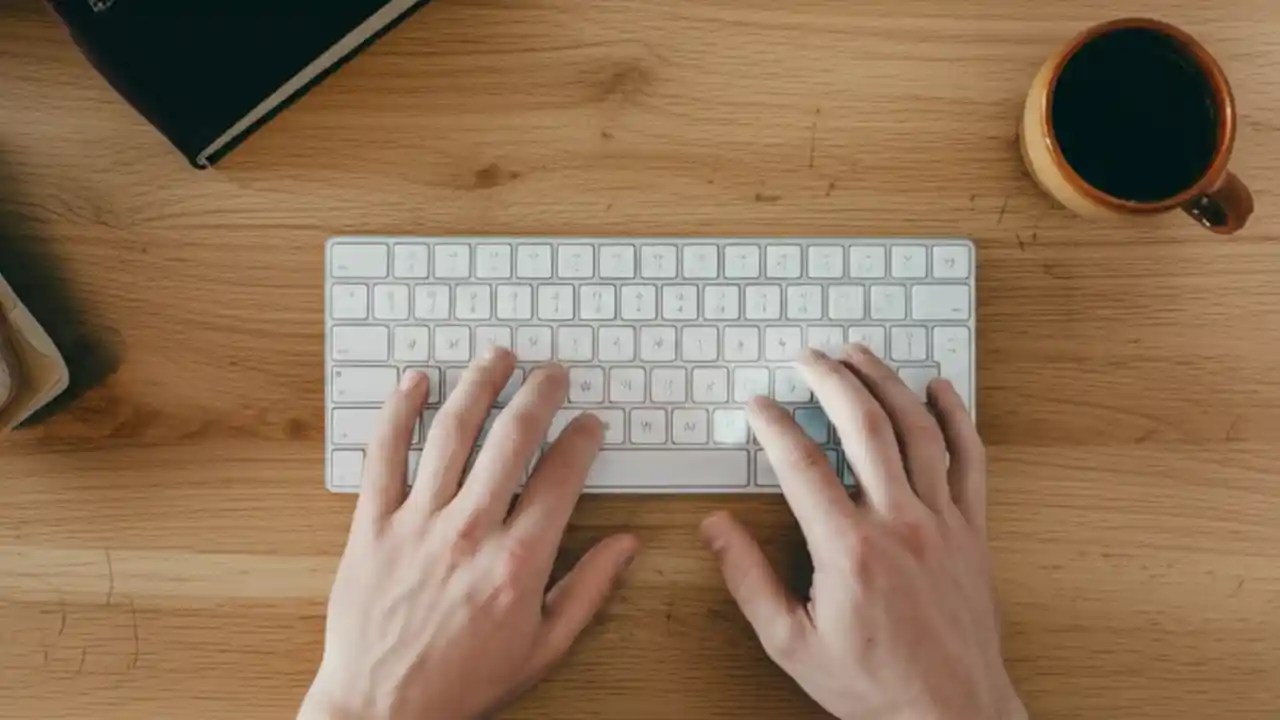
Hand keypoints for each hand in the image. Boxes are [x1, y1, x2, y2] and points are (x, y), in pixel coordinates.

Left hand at [300, 349, 639, 719]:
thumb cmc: (463, 683)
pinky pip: (383, 455)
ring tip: (498, 356)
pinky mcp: (371, 525)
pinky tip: (415, 382)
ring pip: (451, 433)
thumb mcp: (542, 648)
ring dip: (478, 386)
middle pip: (511, 439)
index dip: (581, 440)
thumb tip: (627, 545)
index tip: (590, 424)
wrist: (382, 710)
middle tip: (552, 374)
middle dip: (538, 395)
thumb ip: (588, 590)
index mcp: (518, 562)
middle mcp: (469, 532)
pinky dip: (399, 412)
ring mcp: (417, 523)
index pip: (561, 477)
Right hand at [701, 346, 1024, 719]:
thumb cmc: (871, 685)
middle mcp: (899, 523)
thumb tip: (715, 528)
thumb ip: (749, 580)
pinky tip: (939, 389)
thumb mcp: (790, 643)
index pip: (802, 465)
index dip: (773, 425)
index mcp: (848, 549)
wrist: (952, 714)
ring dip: (886, 383)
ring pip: (917, 431)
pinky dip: (956, 418)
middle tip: (807, 357)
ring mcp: (942, 522)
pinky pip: (970, 459)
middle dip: (831, 380)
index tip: (757, 404)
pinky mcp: (973, 531)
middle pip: (864, 427)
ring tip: (859, 354)